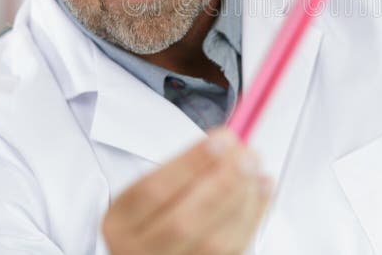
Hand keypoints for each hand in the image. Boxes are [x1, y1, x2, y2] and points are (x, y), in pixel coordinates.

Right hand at [102, 129, 271, 254]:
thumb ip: (184, 168)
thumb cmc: (156, 216)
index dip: (190, 163)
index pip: (152, 191)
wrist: (155, 253)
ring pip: (213, 244)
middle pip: (183, 222)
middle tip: (247, 155)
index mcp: (120, 222)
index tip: (221, 139)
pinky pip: (232, 252)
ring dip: (243, 202)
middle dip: (222, 184)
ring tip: (257, 171)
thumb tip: (229, 142)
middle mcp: (139, 251)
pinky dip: (252, 219)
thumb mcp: (150, 191)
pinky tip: (261, 193)